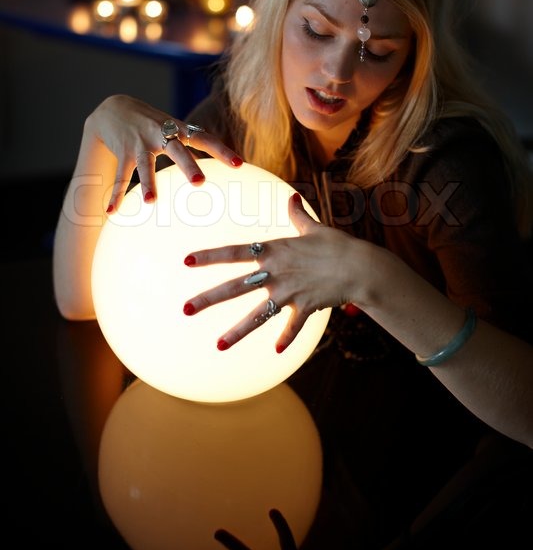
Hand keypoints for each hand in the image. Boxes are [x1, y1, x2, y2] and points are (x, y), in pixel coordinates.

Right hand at [86, 94, 242, 211]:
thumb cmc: (153, 124)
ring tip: (151, 202)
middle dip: (189, 166)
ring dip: (148, 182)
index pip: (205, 139)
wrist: (116, 108)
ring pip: (146, 164)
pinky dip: (116, 193)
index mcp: (180, 131)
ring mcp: (141, 142)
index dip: (222, 151)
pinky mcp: (123, 150)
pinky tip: (112, 211)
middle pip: (178, 151)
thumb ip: (193, 148)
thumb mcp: (174, 131)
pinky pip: (121, 174)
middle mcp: (162, 134)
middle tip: (200, 183)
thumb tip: (217, 166)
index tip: (239, 165)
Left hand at [183, 193, 363, 351]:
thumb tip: (292, 197)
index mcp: (273, 251)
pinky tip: (277, 352)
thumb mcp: (313, 227)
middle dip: (208, 299)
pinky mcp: (304, 307)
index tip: (187, 261)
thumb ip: (298, 215)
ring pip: (256, 315)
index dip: (210, 256)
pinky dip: (286, 339)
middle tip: (185, 309)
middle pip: (235, 288)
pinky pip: (292, 327)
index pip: (234, 253)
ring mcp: (288, 293)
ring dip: (237, 332)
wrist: (359, 265)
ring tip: (218, 346)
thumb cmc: (336, 243)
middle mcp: (275, 273)